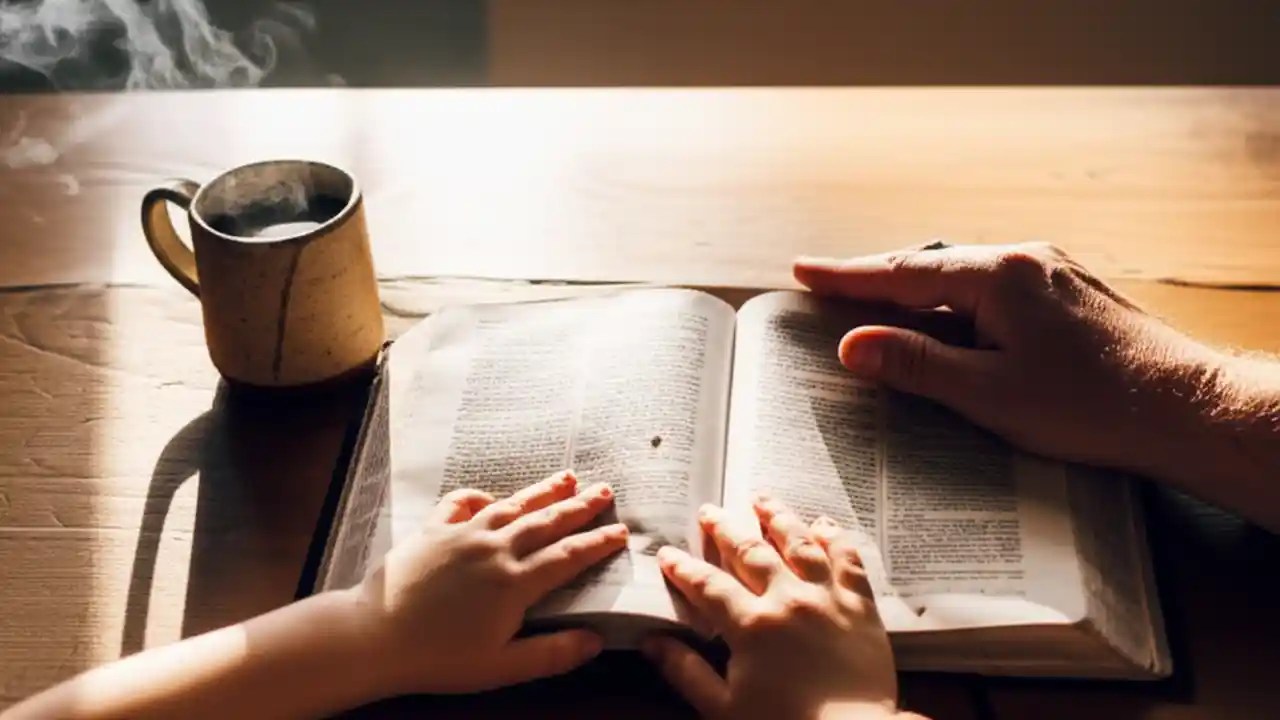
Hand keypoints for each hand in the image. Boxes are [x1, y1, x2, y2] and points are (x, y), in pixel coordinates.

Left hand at [353, 470, 627, 695]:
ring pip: (512, 505)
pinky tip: (490, 497)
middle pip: (546, 521)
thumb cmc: (438, 658)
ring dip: (541, 490)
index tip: (620, 531)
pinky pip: (461, 503)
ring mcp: (463, 534)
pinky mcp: (433, 530)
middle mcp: (495, 549)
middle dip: (579, 506)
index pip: (568, 557)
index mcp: (515, 583)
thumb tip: (596, 641)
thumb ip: (552, 653)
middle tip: (604, 489)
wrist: (375, 636)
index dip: (597, 544)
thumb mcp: (502, 667)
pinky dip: (480, 495)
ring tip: (567, 476)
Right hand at [643, 497, 906, 719]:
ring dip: (778, 517)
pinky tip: (824, 524)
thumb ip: (686, 672)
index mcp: (750, 625)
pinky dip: (835, 537)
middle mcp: (787, 599)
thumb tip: (650, 642)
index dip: (683, 568)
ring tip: (762, 498)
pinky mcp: (861, 604)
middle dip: (725, 528)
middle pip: (751, 551)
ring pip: (799, 543)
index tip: (667, 553)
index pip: (707, 585)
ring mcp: (827, 597)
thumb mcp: (723, 707)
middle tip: (710, 511)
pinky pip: (848, 559)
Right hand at [793, 242, 1234, 487]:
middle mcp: (1024, 259)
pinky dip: (955, 303)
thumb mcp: (989, 394)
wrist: (1189, 408)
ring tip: (878, 309)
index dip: (847, 276)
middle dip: (876, 279)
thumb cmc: (1092, 407)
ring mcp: (1051, 273)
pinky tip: (950, 324)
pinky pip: (993, 288)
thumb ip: (915, 365)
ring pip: (963, 277)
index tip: (801, 271)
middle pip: (930, 266)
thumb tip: (850, 344)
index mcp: (998, 276)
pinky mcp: (1069, 294)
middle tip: (827, 287)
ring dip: (917, 292)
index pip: (902, 273)